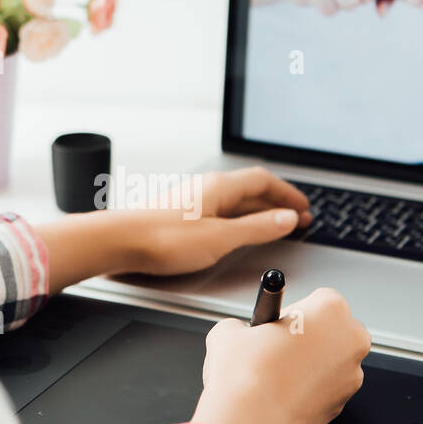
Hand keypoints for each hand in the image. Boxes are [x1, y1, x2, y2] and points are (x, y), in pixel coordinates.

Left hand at [34, 167, 311, 291]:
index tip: (304, 208)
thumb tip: (286, 219)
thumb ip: (256, 228)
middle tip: (296, 218)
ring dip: (258, 211)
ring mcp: (191, 200)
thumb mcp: (220, 238)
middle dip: (276, 203)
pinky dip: (237, 218)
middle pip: (250, 189)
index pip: (264, 181)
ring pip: (234, 200)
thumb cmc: (162, 239)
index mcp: (220, 187)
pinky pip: (219, 210)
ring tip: (272, 225)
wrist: (118, 242)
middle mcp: (206, 188)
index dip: (287, 194)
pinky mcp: (178, 215)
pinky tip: (234, 231)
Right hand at [192, 288, 371, 423]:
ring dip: (309, 365)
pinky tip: (281, 396)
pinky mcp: (342, 406)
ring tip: (274, 376)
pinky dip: (308, 391)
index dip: (293, 313)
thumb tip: (239, 333)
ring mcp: (351, 376)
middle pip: (332, 330)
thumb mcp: (229, 332)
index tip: (276, 325)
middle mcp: (350, 340)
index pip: (318, 300)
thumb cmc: (245, 376)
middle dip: (308, 337)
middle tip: (276, 349)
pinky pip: (325, 390)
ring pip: (331, 362)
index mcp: (330, 310)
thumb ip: (242, 326)